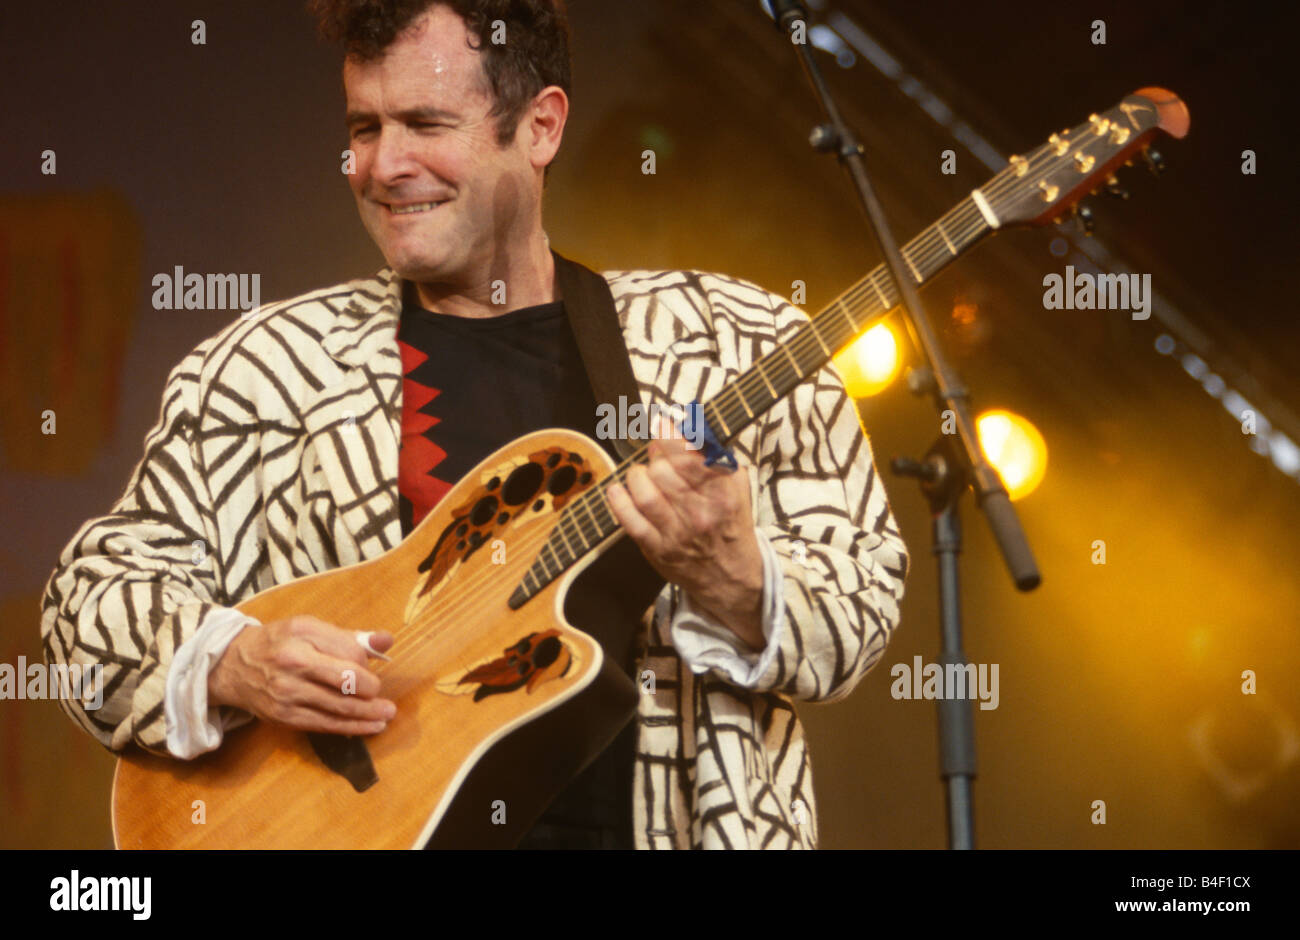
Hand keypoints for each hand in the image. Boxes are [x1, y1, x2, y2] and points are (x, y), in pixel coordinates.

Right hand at [207, 616, 395, 734]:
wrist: (232, 666)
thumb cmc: (279, 643)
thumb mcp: (310, 629)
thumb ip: (348, 637)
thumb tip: (386, 640)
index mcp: (302, 635)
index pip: (348, 652)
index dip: (365, 662)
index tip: (370, 668)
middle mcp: (293, 664)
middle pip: (345, 681)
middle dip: (371, 692)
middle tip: (387, 700)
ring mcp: (287, 693)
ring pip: (338, 707)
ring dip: (368, 714)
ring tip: (387, 716)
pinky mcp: (284, 716)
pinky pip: (324, 725)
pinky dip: (350, 727)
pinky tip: (369, 727)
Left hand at [606, 416, 764, 649]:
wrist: (730, 579)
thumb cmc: (731, 527)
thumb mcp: (739, 490)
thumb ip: (721, 460)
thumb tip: (697, 429)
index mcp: (722, 495)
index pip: (691, 457)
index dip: (671, 436)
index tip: (663, 425)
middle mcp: (700, 513)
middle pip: (663, 471)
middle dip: (654, 456)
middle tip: (655, 454)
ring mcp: (677, 533)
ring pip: (645, 493)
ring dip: (637, 475)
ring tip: (641, 474)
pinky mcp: (657, 549)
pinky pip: (631, 521)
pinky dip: (619, 501)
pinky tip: (617, 490)